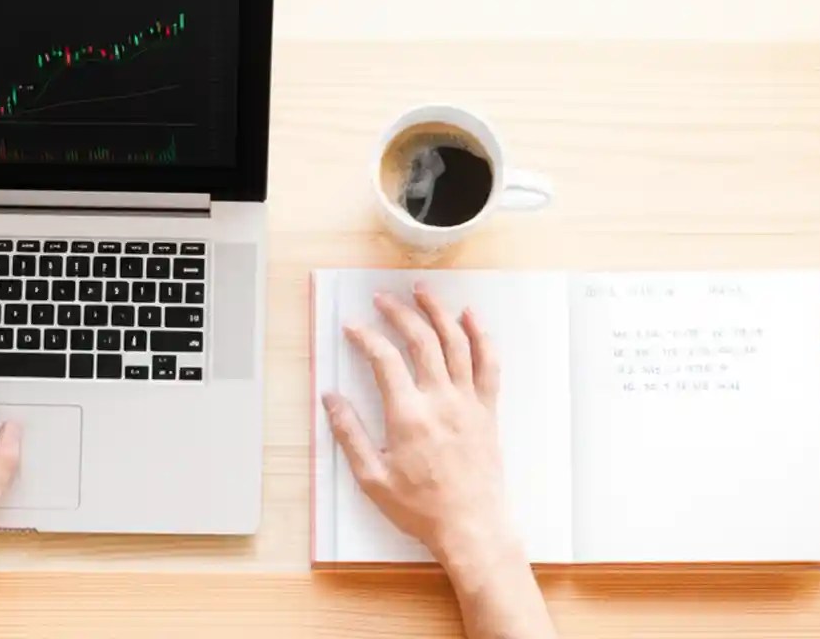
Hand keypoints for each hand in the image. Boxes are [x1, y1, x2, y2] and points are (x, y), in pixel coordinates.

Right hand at [323, 283, 508, 562]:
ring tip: (423, 292)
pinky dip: (481, 336)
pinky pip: (488, 364)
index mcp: (408, 415)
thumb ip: (348, 433)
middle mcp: (441, 401)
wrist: (471, 527)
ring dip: (438, 312)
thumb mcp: (371, 478)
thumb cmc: (422, 508)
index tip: (352, 327)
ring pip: (456, 343)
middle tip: (382, 299)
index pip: (384, 359)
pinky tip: (471, 318)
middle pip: (421, 340)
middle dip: (398, 313)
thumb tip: (330, 399)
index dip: (365, 337)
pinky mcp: (487, 410)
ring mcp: (468, 402)